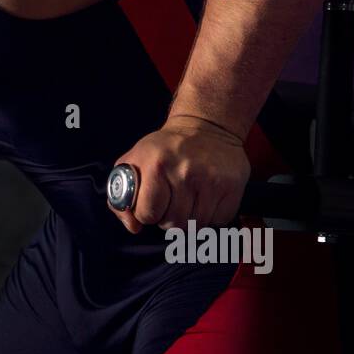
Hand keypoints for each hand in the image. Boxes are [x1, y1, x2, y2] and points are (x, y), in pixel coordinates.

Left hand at [109, 115, 250, 232]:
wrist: (206, 126)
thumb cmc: (164, 149)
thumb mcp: (134, 162)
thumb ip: (121, 198)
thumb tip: (134, 227)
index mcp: (156, 165)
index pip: (147, 214)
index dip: (147, 213)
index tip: (152, 203)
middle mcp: (185, 172)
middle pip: (173, 224)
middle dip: (168, 218)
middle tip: (171, 201)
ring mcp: (211, 181)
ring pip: (195, 226)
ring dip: (189, 219)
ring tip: (188, 199)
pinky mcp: (232, 187)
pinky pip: (217, 222)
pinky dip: (210, 216)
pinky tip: (206, 198)